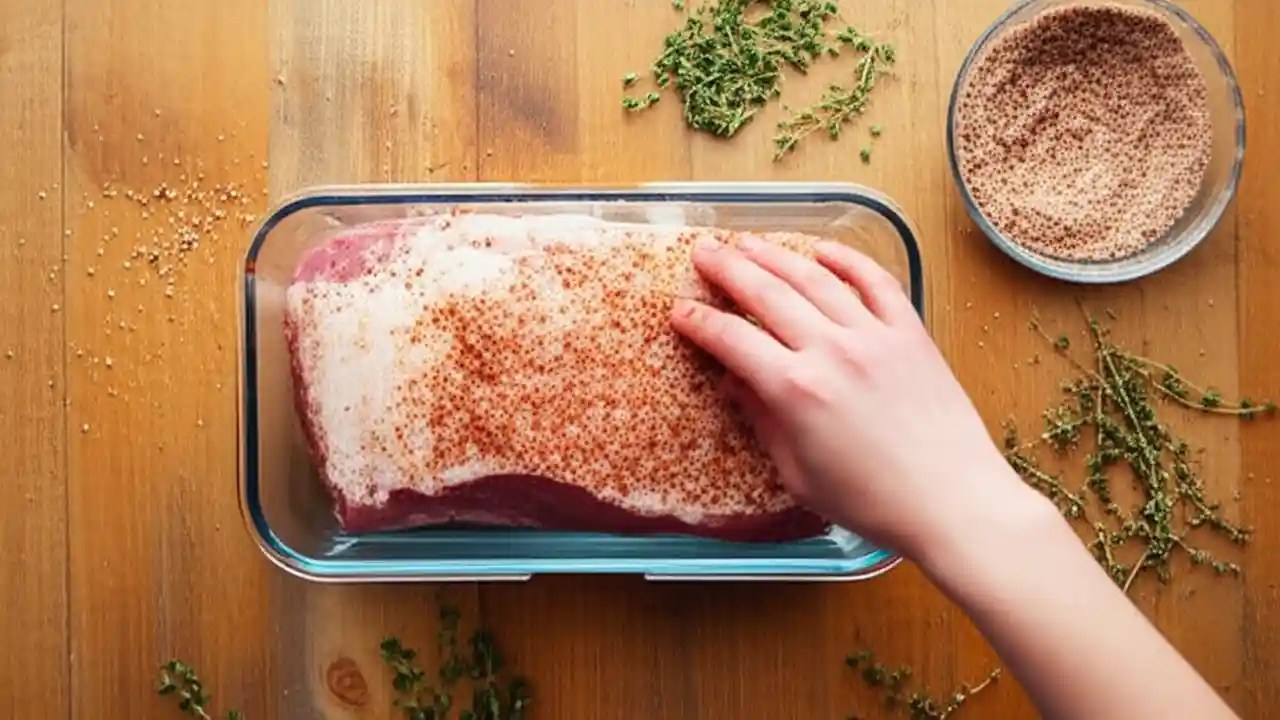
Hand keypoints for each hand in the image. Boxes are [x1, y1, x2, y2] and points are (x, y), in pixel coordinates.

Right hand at [670, 237, 1040, 558]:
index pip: (732, 341)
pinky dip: (846, 260)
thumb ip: (763, 421)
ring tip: (747, 241)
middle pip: (766, 294)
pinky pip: (874, 282)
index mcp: (795, 391)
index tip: (679, 310)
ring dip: (775, 255)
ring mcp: (873, 337)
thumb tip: (735, 383)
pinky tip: (821, 250)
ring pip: (814, 279)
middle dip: (728, 269)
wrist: (952, 502)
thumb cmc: (872, 502)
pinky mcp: (910, 334)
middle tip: (703, 251)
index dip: (700, 322)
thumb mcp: (798, 474)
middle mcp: (831, 351)